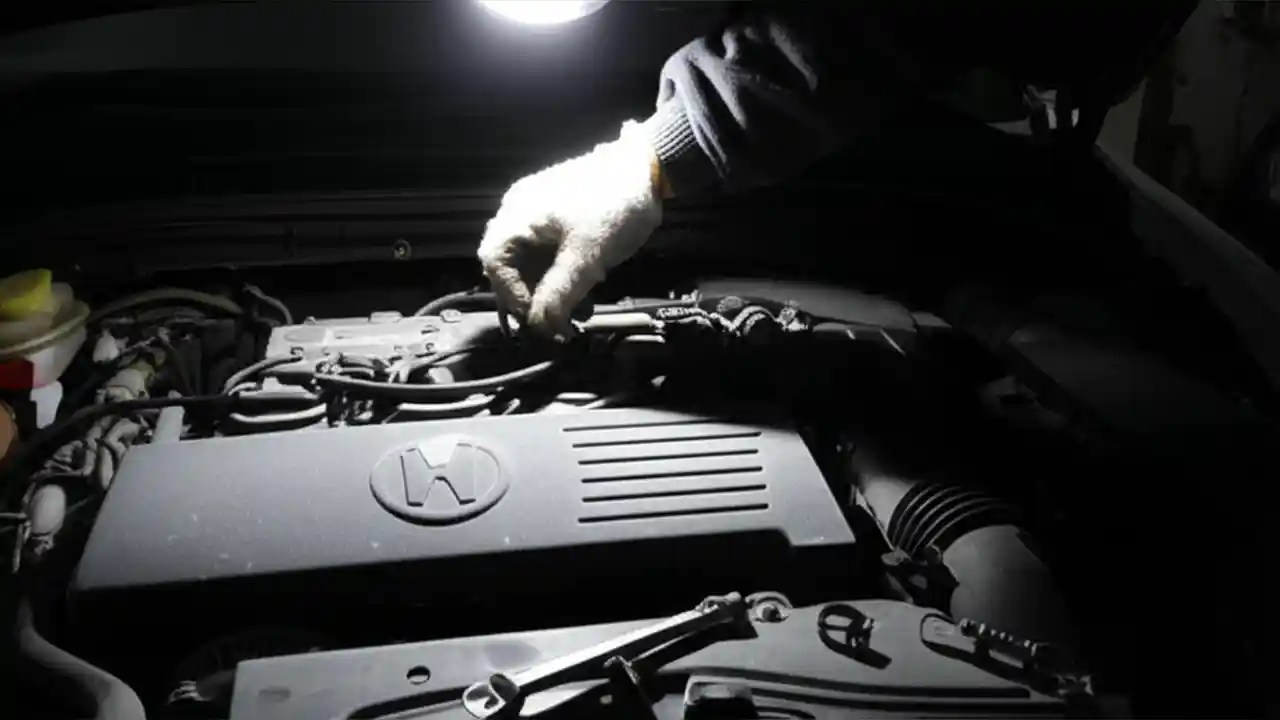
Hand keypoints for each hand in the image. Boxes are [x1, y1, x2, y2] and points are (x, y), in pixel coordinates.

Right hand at [478, 122, 661, 337]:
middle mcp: (518, 209)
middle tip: (554, 321)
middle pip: (508, 263)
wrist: (649, 168)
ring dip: (545, 288)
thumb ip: (559, 295)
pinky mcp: (556, 213)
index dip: (512, 295)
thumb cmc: (615, 209)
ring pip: (528, 259)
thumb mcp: (587, 257)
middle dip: (530, 295)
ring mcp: (537, 209)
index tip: (538, 317)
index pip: (494, 263)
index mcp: (518, 214)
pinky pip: (545, 249)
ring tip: (572, 310)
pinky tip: (578, 288)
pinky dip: (557, 273)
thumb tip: (542, 327)